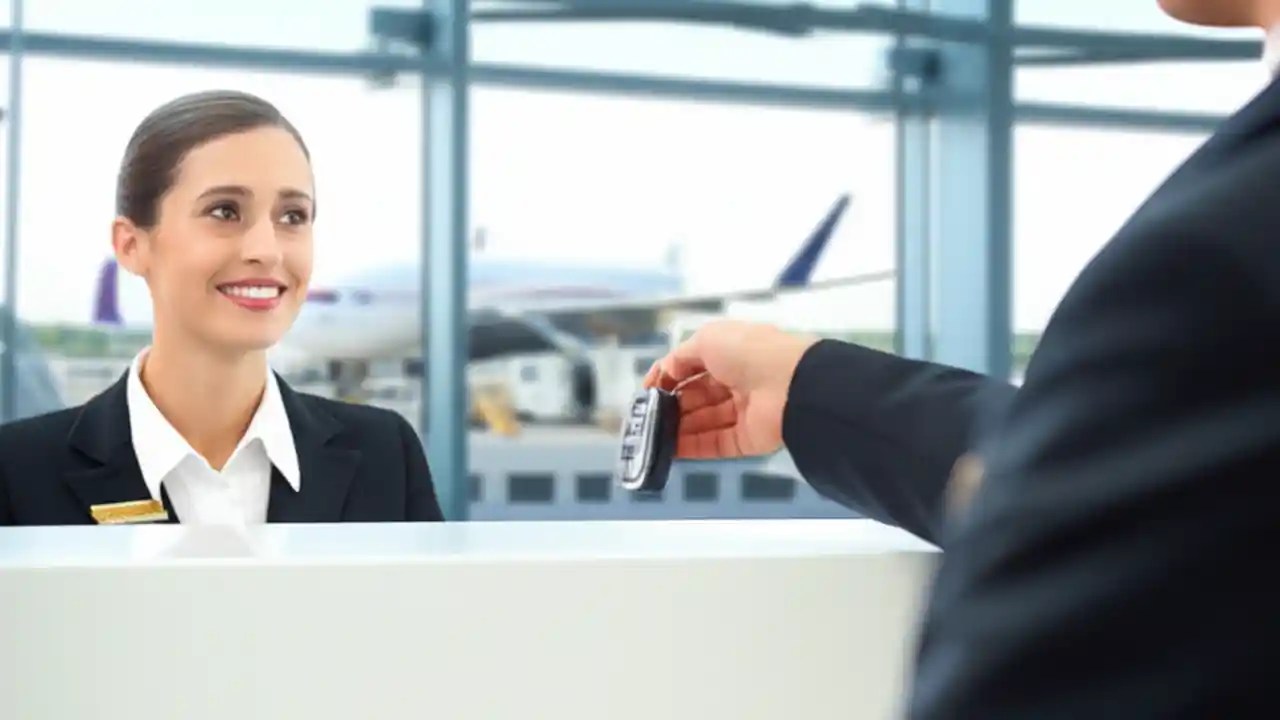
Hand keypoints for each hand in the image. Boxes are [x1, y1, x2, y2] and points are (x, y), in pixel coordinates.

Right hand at [642, 320, 818, 459]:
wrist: (791, 384)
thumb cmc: (748, 352)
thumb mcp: (706, 340)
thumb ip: (679, 358)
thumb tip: (662, 376)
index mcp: (730, 353)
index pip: (693, 368)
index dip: (669, 379)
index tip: (647, 392)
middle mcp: (737, 382)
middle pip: (696, 398)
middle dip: (671, 406)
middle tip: (645, 417)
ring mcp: (743, 412)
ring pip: (703, 423)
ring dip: (676, 429)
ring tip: (651, 435)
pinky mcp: (748, 439)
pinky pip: (715, 444)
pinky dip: (692, 448)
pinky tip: (669, 449)